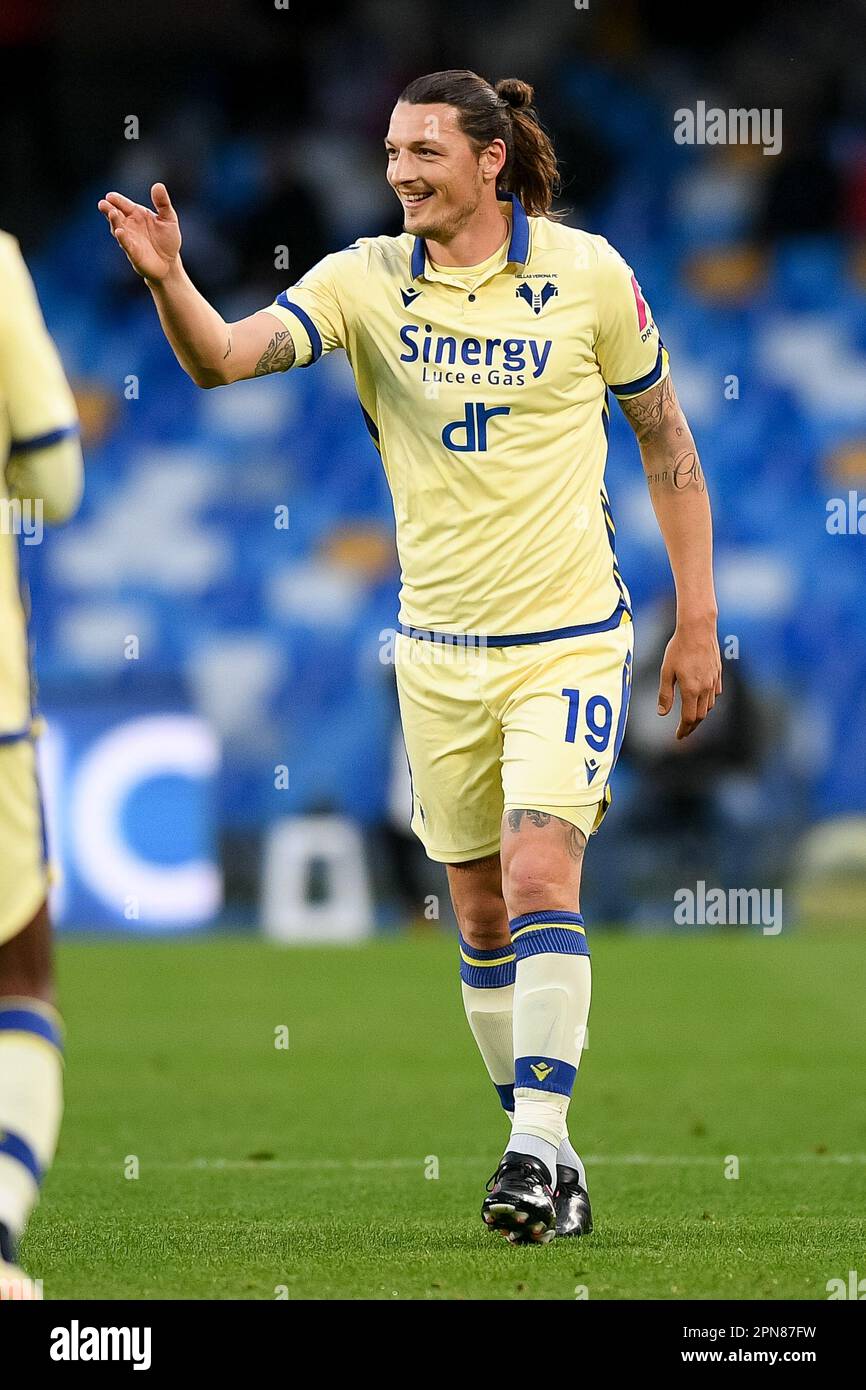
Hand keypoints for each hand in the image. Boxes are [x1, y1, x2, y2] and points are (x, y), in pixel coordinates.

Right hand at [97, 183, 180, 282]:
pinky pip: (126, 244)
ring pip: (118, 228)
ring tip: (112, 213)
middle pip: (116, 215)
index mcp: (136, 214)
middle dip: (109, 209)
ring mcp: (129, 239)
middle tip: (103, 203)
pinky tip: (119, 231)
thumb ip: (163, 203)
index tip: (110, 196)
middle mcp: (129, 225)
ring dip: (114, 221)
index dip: (117, 200)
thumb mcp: (169, 219)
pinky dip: (122, 238)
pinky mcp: (133, 253)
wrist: (170, 264)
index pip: (124, 204)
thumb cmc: (167, 240)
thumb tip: (158, 185)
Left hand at [657, 616, 721, 739]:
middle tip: (683, 732)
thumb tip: (662, 713)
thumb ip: (665, 694)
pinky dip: (708, 702)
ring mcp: (714, 681)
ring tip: (691, 718)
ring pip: (709, 706)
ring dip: (700, 715)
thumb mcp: (666, 671)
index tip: (678, 736)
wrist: (698, 629)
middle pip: (700, 716)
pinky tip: (702, 700)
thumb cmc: (679, 648)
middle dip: (691, 726)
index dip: (683, 730)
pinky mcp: (718, 674)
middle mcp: (705, 688)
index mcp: (691, 690)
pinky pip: (715, 694)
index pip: (689, 718)